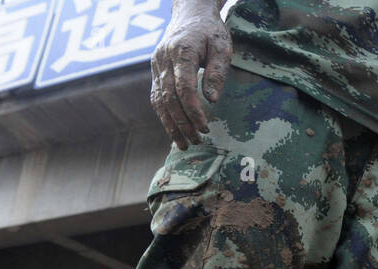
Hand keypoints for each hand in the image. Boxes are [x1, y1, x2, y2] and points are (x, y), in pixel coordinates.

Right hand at [150, 0, 231, 148]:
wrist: (190, 14)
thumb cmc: (210, 32)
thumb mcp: (222, 48)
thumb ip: (217, 73)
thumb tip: (212, 100)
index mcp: (181, 52)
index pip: (184, 88)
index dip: (194, 111)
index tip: (206, 128)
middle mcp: (163, 60)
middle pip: (169, 98)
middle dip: (183, 123)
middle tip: (198, 141)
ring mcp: (156, 66)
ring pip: (159, 100)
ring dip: (171, 125)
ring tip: (184, 144)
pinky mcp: (155, 71)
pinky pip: (157, 97)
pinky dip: (165, 116)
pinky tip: (175, 131)